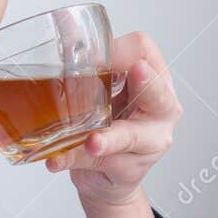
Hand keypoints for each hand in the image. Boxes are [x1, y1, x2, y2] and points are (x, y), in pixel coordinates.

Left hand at [44, 31, 181, 213]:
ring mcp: (148, 145)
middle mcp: (160, 112)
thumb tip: (62, 44)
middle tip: (137, 72)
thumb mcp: (105, 91)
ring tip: (92, 141)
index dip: (121, 49)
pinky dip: (74, 159)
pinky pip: (99, 162)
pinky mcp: (127, 170)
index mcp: (155, 81)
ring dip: (109, 138)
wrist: (108, 174)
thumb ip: (92, 70)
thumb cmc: (111, 123)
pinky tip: (58, 159)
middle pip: (158, 94)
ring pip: (130, 137)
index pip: (145, 52)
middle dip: (148, 84)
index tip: (94, 54)